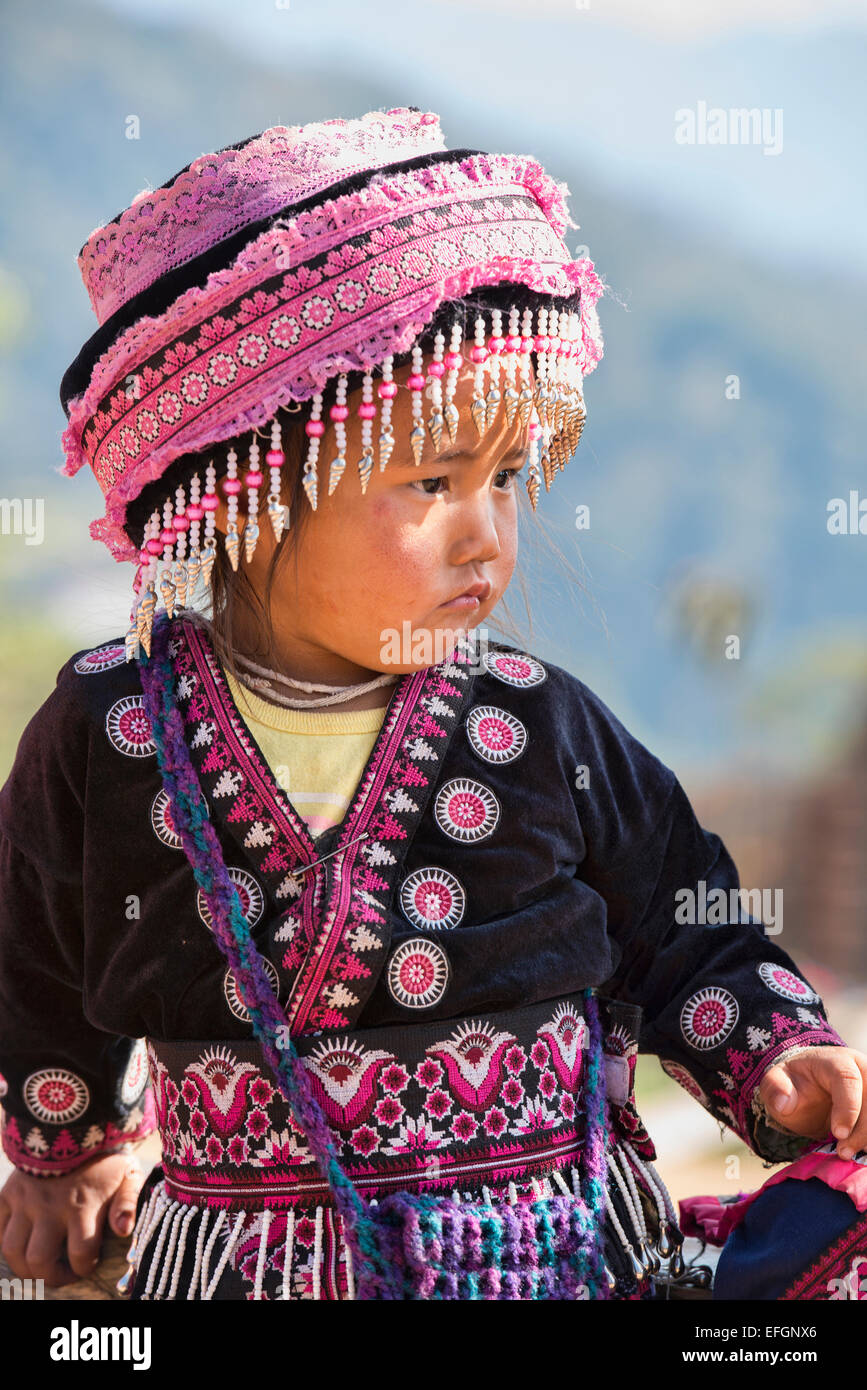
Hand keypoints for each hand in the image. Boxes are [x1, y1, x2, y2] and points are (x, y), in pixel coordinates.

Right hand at [0, 1150, 144, 1287]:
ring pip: (13, 1250)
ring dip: (24, 1266)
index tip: (87, 1264)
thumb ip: (128, 1203)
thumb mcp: (127, 1174)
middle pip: (39, 1260)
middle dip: (51, 1276)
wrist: (75, 1122)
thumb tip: (123, 1230)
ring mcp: (26, 1201)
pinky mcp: (8, 1192)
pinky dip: (5, 1242)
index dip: (84, 1268)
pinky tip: (22, 1243)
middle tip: (61, 1273)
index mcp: (83, 1205)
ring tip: (38, 1264)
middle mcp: (51, 1207)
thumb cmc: (106, 1154)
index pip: (80, 1254)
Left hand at [758, 1045, 866, 1159]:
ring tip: (850, 1154)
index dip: (848, 1108)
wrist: (809, 1087)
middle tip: (844, 1152)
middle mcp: (862, 1068)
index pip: (848, 1078)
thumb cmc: (794, 1084)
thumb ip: (774, 1089)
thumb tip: (785, 1103)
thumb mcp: (776, 1082)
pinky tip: (862, 1151)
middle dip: (863, 1129)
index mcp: (836, 1060)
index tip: (838, 1134)